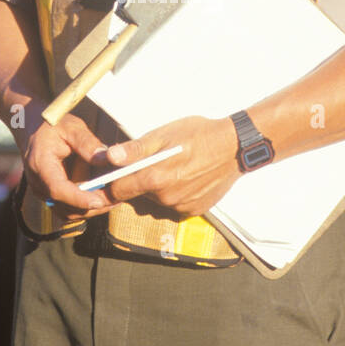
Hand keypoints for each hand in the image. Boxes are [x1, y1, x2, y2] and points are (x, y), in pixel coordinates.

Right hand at [22, 113, 113, 223]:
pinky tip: (101, 197)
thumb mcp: (71, 127)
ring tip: (112, 199)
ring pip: (67, 212)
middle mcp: (38, 183)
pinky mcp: (48, 195)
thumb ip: (87, 143)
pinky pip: (66, 208)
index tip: (100, 200)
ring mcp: (42, 191)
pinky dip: (84, 207)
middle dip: (91, 207)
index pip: (58, 189)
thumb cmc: (52, 124)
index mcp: (40, 164)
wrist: (31, 127)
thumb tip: (107, 157)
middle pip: (64, 206)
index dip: (79, 198)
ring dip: (90, 210)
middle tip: (116, 199)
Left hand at [99, 115, 239, 217]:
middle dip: (139, 181)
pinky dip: (176, 193)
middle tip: (153, 162)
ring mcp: (180, 206)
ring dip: (158, 187)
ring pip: (157, 200)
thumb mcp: (164, 135)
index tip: (111, 176)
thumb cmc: (199, 135)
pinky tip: (187, 178)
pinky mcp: (193, 210)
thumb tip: (109, 156)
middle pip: (138, 194)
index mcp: (155, 178)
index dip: (111, 183)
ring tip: (175, 167)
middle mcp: (165, 198)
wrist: (234, 147)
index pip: (118, 190)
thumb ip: (135, 149)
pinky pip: (174, 204)